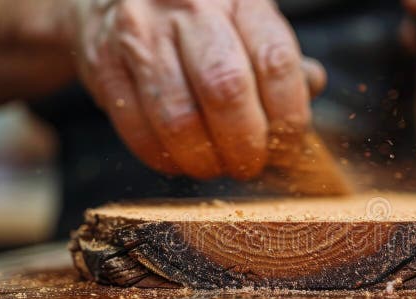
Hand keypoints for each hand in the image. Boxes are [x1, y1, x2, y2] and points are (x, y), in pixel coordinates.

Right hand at [71, 0, 320, 178]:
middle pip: (226, 91)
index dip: (288, 117)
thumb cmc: (194, 19)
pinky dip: (164, 158)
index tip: (288, 144)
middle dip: (245, 145)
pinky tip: (179, 160)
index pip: (275, 62)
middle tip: (250, 165)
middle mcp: (189, 7)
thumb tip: (313, 86)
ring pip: (179, 118)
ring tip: (214, 166)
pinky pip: (138, 129)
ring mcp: (141, 33)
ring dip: (204, 160)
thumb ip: (277, 56)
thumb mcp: (244, 19)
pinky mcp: (102, 63)